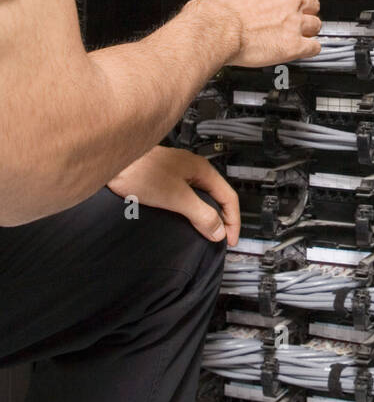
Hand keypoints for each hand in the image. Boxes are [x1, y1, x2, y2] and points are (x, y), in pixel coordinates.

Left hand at [106, 146, 240, 244]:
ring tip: (201, 233)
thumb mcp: (177, 197)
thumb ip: (201, 214)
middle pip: (215, 197)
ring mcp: (176, 174)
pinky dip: (187, 212)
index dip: (233, 220)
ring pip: (198, 198)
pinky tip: (179, 221)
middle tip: (218, 239)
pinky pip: (183, 199)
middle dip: (220, 218)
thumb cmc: (140, 171)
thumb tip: (219, 230)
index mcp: (201, 170)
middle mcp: (191, 170)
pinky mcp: (161, 181)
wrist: (112, 162)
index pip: (228, 197)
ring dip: (203, 216)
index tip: (229, 240)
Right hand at [193, 0, 321, 67]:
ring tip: (304, 35)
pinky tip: (306, 50)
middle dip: (306, 10)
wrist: (215, 28)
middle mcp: (288, 0)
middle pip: (311, 3)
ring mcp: (294, 23)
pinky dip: (311, 49)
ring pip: (315, 24)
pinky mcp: (293, 45)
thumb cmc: (216, 7)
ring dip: (310, 29)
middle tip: (297, 17)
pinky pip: (314, 47)